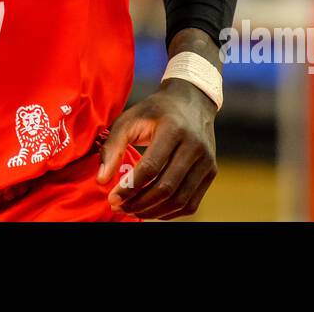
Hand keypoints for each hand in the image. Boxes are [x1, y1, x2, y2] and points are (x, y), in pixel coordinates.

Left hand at [97, 78, 217, 219]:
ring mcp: (207, 160)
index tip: (112, 198)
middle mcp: (194, 145)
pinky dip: (170, 213)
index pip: (151, 167)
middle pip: (166, 187)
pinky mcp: (211, 171)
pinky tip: (152, 209)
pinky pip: (191, 203)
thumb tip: (102, 180)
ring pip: (179, 200)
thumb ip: (113, 147)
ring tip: (132, 210)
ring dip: (153, 212)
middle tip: (119, 207)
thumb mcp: (129, 119)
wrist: (191, 101)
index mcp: (173, 128)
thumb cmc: (155, 111)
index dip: (130, 187)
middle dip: (139, 203)